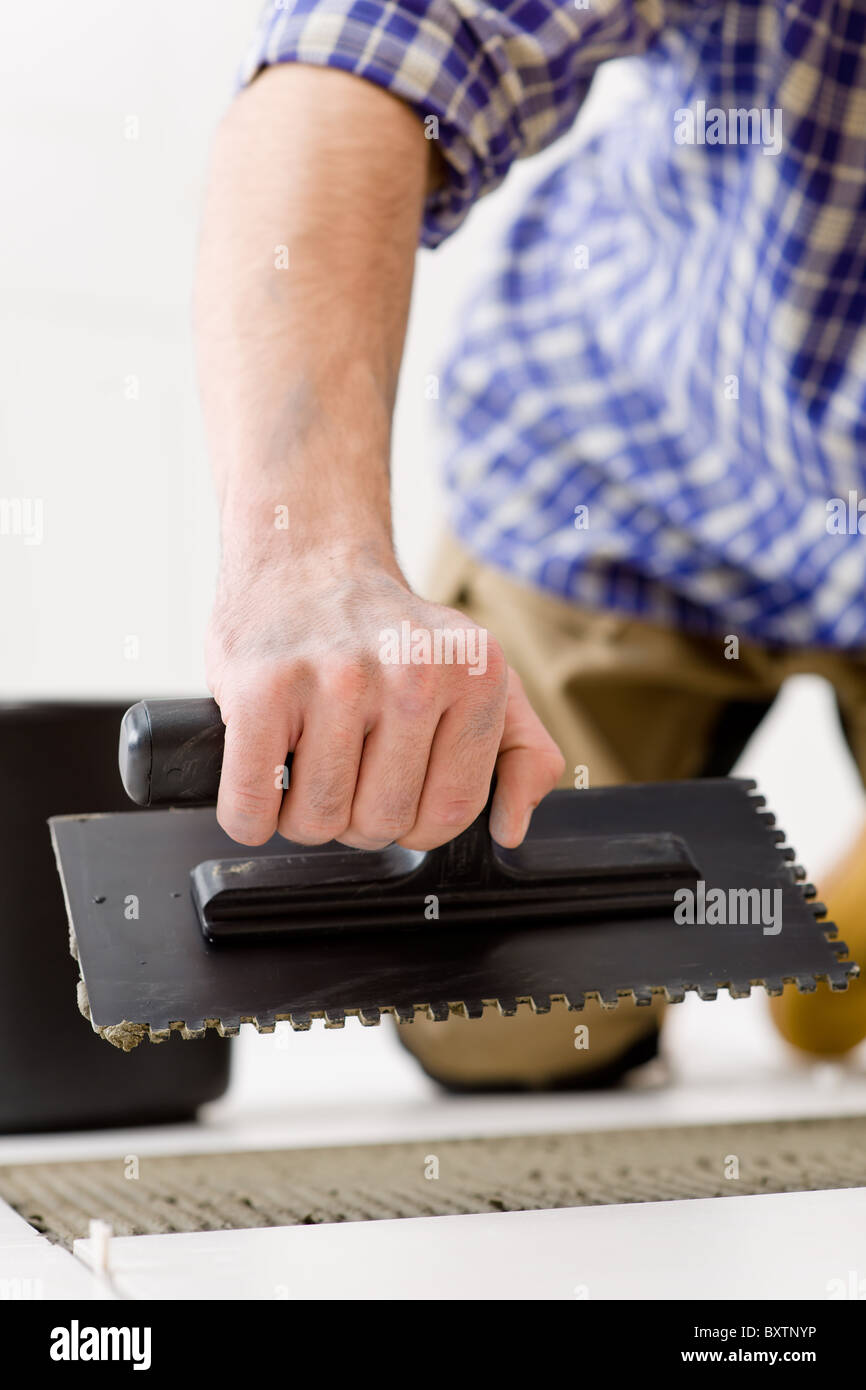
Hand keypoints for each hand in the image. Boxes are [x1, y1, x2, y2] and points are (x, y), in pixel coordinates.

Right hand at [206, 545, 563, 850]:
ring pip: (318, 821)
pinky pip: (253, 806)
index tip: (393, 788)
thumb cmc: (388, 631)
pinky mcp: (262, 689)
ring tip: (304, 762)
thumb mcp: (480, 674)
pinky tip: (263, 775)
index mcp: (475, 673)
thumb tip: (510, 829)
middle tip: (343, 767)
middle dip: (356, 818)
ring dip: (301, 816)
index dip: (415, 823)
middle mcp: (413, 672)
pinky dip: (249, 816)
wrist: (307, 555)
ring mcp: (335, 678)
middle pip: (382, 822)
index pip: (451, 810)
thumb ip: (523, 750)